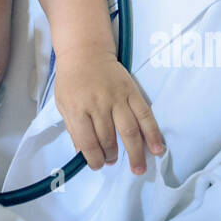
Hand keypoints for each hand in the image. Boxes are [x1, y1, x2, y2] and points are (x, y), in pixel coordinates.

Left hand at [53, 48, 164, 172]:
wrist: (86, 51)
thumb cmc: (71, 80)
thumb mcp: (63, 104)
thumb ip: (73, 129)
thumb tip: (83, 154)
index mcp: (77, 108)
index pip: (87, 142)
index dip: (93, 159)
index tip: (97, 165)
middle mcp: (98, 104)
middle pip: (109, 139)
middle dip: (111, 156)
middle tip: (112, 162)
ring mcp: (117, 98)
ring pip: (128, 131)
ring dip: (134, 153)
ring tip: (138, 168)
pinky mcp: (132, 92)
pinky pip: (144, 115)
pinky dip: (152, 133)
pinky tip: (157, 148)